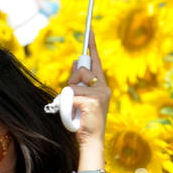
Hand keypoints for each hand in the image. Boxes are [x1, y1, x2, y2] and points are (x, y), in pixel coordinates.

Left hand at [65, 28, 110, 145]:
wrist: (91, 141)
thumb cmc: (84, 122)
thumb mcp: (81, 99)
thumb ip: (79, 83)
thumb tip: (75, 62)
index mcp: (102, 87)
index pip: (96, 63)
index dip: (93, 47)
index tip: (90, 31)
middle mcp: (103, 88)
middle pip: (81, 71)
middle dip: (72, 80)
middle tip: (73, 98)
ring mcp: (99, 94)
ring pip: (74, 84)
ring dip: (69, 96)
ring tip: (75, 110)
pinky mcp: (92, 101)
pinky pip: (71, 95)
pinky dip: (68, 105)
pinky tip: (76, 114)